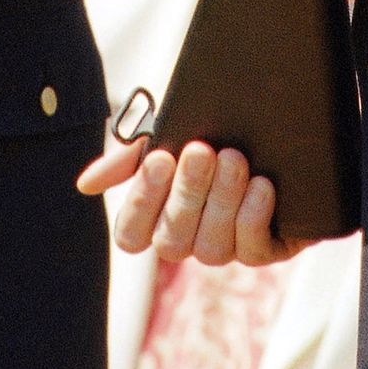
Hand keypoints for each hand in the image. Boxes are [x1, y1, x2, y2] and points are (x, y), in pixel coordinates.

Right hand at [77, 136, 303, 266]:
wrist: (282, 118)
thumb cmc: (217, 126)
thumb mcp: (172, 133)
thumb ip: (130, 158)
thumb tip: (85, 186)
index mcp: (160, 214)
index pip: (131, 234)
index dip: (141, 203)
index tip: (158, 159)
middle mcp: (190, 237)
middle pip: (171, 241)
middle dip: (187, 194)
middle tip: (201, 150)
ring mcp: (228, 246)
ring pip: (211, 249)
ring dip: (221, 202)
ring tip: (234, 159)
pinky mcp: (267, 248)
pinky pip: (252, 250)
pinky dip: (254, 217)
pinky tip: (261, 185)